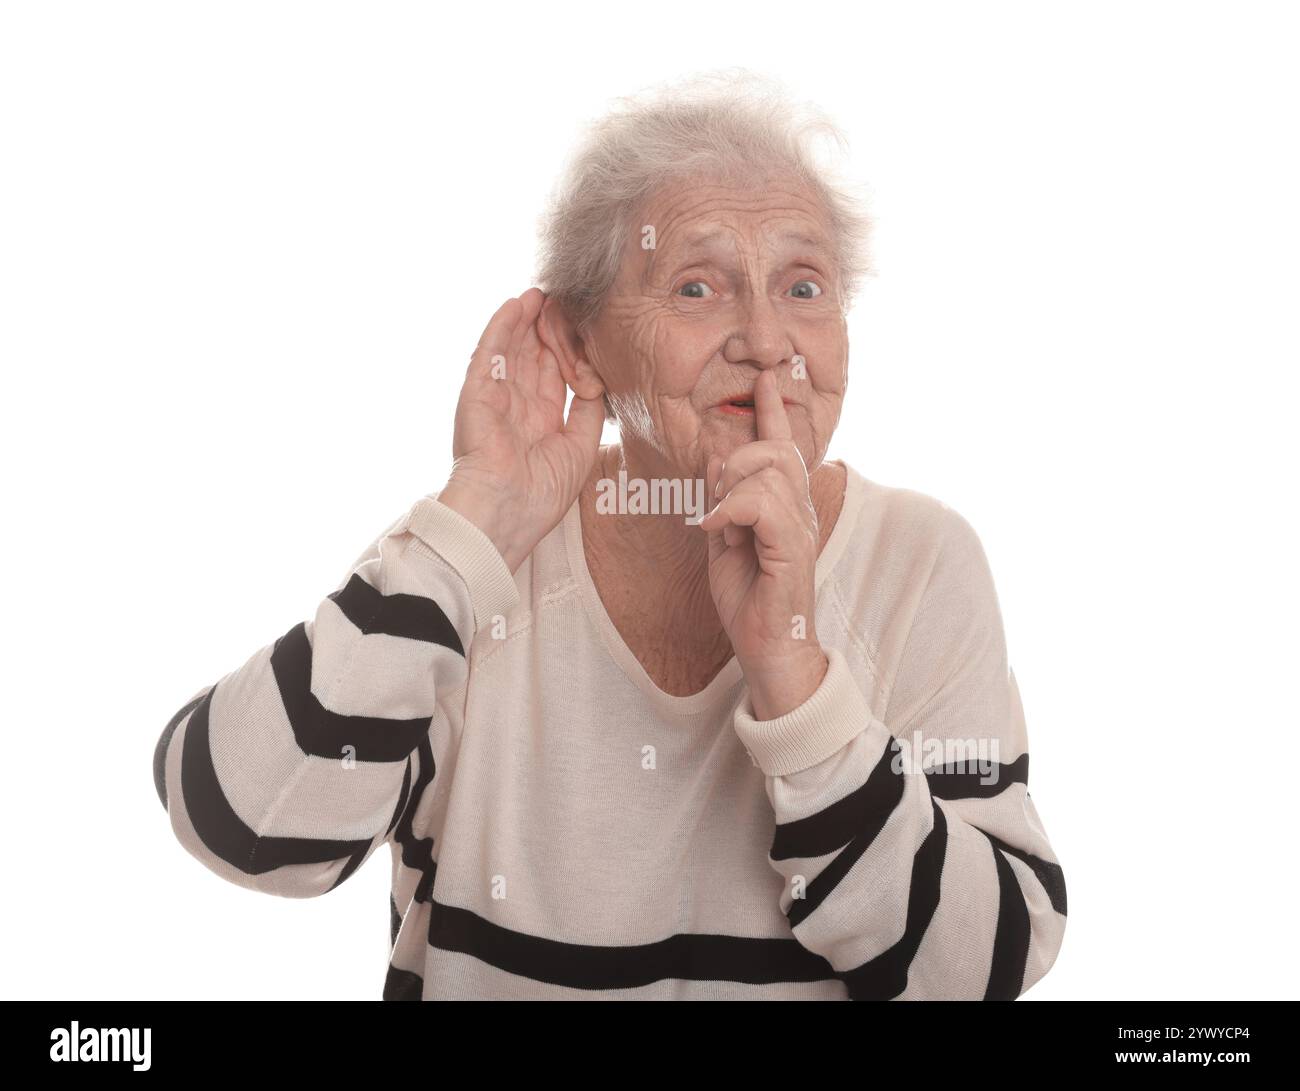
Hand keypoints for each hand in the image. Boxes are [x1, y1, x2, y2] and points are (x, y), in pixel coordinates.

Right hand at [437, 288, 605, 572]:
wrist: (504, 515)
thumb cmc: (539, 494)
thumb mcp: (579, 448)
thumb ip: (589, 411)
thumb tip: (597, 380)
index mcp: (539, 421)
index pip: (554, 373)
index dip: (568, 348)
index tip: (583, 324)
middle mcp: (516, 406)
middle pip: (534, 355)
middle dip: (548, 326)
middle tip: (564, 297)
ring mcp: (494, 398)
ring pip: (513, 348)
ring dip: (526, 319)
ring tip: (542, 291)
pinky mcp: (477, 394)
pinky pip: (490, 354)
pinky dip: (502, 327)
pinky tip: (516, 304)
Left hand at [697, 369, 828, 718]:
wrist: (768, 649)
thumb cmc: (749, 603)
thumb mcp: (724, 544)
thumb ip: (723, 503)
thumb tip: (718, 462)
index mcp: (784, 507)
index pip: (782, 448)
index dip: (772, 412)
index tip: (764, 380)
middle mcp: (799, 511)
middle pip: (775, 450)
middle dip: (738, 457)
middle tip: (716, 495)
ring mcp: (799, 528)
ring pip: (768, 471)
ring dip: (731, 488)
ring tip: (717, 521)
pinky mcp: (793, 548)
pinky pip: (763, 504)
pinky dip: (730, 509)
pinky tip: (714, 529)